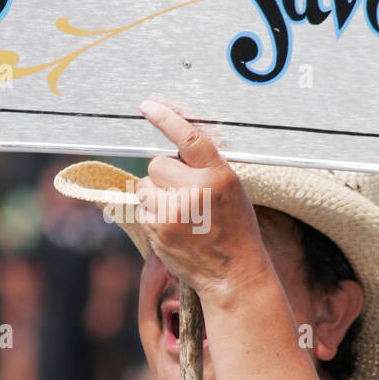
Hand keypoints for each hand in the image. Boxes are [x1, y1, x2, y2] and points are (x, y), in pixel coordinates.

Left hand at [136, 99, 270, 297]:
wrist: (233, 273)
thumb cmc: (235, 228)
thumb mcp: (231, 190)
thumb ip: (205, 168)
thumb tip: (174, 147)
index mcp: (219, 175)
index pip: (189, 137)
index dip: (166, 119)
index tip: (148, 106)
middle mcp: (196, 191)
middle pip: (157, 163)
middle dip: (164, 175)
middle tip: (181, 192)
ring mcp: (174, 212)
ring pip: (145, 186)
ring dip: (156, 195)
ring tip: (180, 213)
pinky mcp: (158, 230)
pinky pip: (143, 210)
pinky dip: (154, 216)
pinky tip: (175, 229)